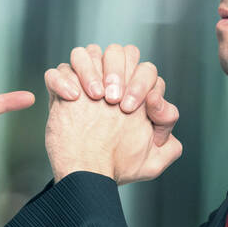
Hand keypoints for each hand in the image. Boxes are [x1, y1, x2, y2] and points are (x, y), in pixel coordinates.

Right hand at [43, 44, 182, 184]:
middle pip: (120, 52)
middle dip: (118, 71)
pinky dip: (63, 80)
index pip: (146, 69)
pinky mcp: (60, 92)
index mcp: (135, 95)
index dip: (141, 84)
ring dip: (91, 69)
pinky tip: (72, 98)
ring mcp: (84, 85)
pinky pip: (58, 72)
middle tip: (113, 98)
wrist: (85, 175)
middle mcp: (111, 84)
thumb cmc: (116, 167)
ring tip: (94, 96)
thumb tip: (161, 106)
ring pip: (87, 53)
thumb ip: (169, 140)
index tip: (130, 109)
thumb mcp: (151, 161)